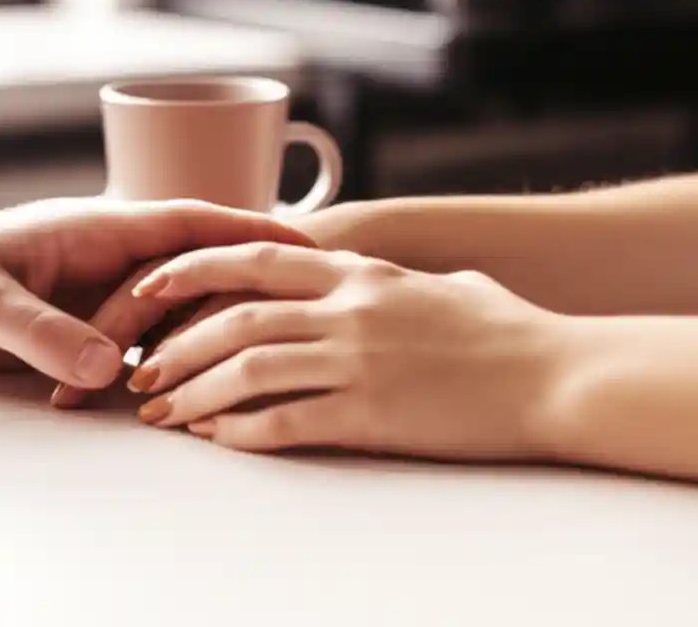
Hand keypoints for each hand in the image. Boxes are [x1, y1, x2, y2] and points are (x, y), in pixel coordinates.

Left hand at [0, 199, 314, 397]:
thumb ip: (42, 330)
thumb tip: (108, 369)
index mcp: (93, 230)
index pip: (188, 224)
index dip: (249, 232)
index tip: (304, 246)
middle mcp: (103, 259)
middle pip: (194, 271)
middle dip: (246, 287)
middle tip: (306, 312)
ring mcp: (92, 295)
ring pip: (171, 313)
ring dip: (207, 333)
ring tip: (265, 355)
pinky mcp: (74, 330)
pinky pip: (137, 345)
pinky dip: (165, 363)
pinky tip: (189, 387)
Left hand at [124, 243, 562, 458]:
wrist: (556, 375)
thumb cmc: (510, 330)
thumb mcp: (445, 283)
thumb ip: (394, 278)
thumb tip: (375, 277)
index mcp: (362, 270)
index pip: (254, 258)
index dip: (192, 270)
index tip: (150, 286)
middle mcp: (351, 308)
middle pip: (236, 319)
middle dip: (176, 344)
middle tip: (140, 369)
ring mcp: (360, 360)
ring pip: (248, 370)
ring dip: (194, 391)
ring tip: (160, 412)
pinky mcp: (373, 413)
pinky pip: (287, 423)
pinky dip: (241, 432)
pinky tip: (216, 440)